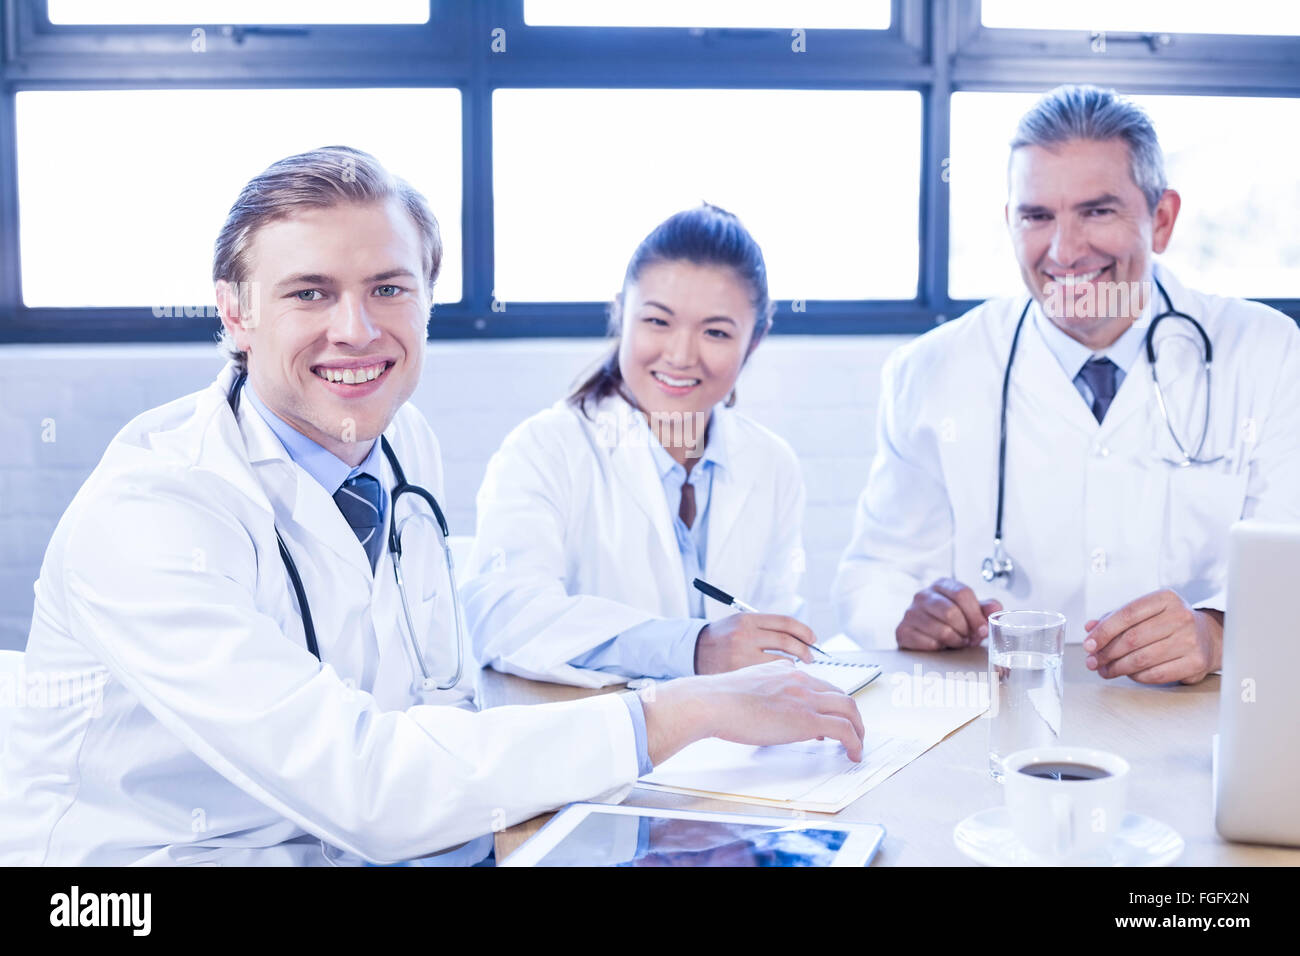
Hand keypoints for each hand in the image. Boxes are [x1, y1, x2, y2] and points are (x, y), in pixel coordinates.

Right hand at [643, 660, 865, 764]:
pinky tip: (854, 754)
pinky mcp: (808, 719)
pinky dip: (855, 742)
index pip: (819, 684)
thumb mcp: (746, 686)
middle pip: (840, 694)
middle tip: (851, 731)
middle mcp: (800, 680)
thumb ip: (764, 691)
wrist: (712, 702)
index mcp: (784, 670)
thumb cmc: (719, 699)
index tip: (827, 719)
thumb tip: (772, 709)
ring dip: (858, 728)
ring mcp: (806, 698)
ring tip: (858, 745)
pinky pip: (844, 729)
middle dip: (850, 714)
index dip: (828, 703)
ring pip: (849, 709)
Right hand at [694, 613, 816, 673]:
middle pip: (787, 642)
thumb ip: (767, 627)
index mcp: (748, 619)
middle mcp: (745, 635)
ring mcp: (741, 656)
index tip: (813, 639)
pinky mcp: (739, 674)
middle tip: (810, 656)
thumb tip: (801, 636)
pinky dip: (780, 676)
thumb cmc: (723, 638)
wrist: (693, 651)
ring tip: (796, 667)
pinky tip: (781, 677)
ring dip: (794, 665)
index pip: (786, 623)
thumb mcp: (741, 623)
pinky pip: (769, 676)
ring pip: (782, 661)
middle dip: (805, 650)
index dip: (804, 631)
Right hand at [896, 577, 1001, 649]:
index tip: (982, 629)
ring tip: (956, 641)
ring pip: (941, 630)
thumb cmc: (953, 622)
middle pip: (951, 612)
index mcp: (941, 585)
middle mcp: (923, 595)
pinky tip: (941, 646)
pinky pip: (928, 643)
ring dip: (955, 641)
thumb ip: (987, 608)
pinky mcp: (902, 631)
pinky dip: (940, 648)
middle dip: (965, 630)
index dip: (976, 615)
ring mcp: (910, 612)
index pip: (962, 593)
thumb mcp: (972, 612)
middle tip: (968, 637)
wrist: (928, 636)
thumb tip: (996, 610)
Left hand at [1083, 589, 1222, 683]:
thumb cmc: (1169, 623)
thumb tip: (1090, 628)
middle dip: (1106, 653)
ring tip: (1105, 670)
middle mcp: (1181, 617)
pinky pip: (1156, 674)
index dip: (1104, 631)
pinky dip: (1136, 676)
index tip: (1088, 644)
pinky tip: (1128, 674)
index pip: (1127, 614)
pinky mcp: (1195, 662)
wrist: (1208, 637)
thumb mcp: (1145, 612)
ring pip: (1142, 659)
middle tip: (1093, 661)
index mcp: (1166, 599)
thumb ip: (1116, 617)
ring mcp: (1190, 640)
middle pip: (1132, 638)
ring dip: (1117, 667)